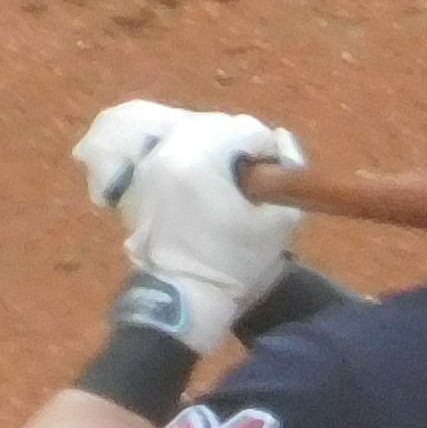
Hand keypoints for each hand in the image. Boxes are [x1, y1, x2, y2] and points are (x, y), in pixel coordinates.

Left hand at [75, 103, 304, 353]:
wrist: (181, 301)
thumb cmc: (232, 265)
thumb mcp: (277, 223)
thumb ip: (290, 172)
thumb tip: (281, 144)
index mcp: (201, 156)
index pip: (246, 129)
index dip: (268, 152)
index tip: (273, 179)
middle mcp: (168, 150)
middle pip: (215, 126)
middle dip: (237, 147)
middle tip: (249, 182)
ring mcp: (146, 165)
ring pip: (189, 134)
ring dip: (211, 150)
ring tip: (223, 184)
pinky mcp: (135, 181)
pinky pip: (165, 153)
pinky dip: (184, 159)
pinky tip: (196, 185)